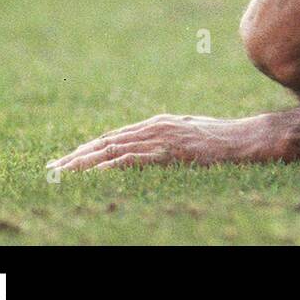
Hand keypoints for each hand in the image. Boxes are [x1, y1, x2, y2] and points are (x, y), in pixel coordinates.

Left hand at [47, 112, 284, 170]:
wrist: (249, 139)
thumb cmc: (227, 140)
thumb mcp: (193, 136)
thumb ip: (170, 139)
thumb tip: (152, 149)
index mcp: (159, 123)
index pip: (114, 137)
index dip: (88, 149)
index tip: (66, 161)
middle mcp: (155, 126)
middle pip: (106, 142)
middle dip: (76, 156)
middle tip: (51, 169)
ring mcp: (161, 137)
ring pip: (111, 150)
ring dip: (82, 163)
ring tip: (60, 174)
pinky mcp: (168, 151)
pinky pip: (129, 160)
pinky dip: (106, 167)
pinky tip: (90, 175)